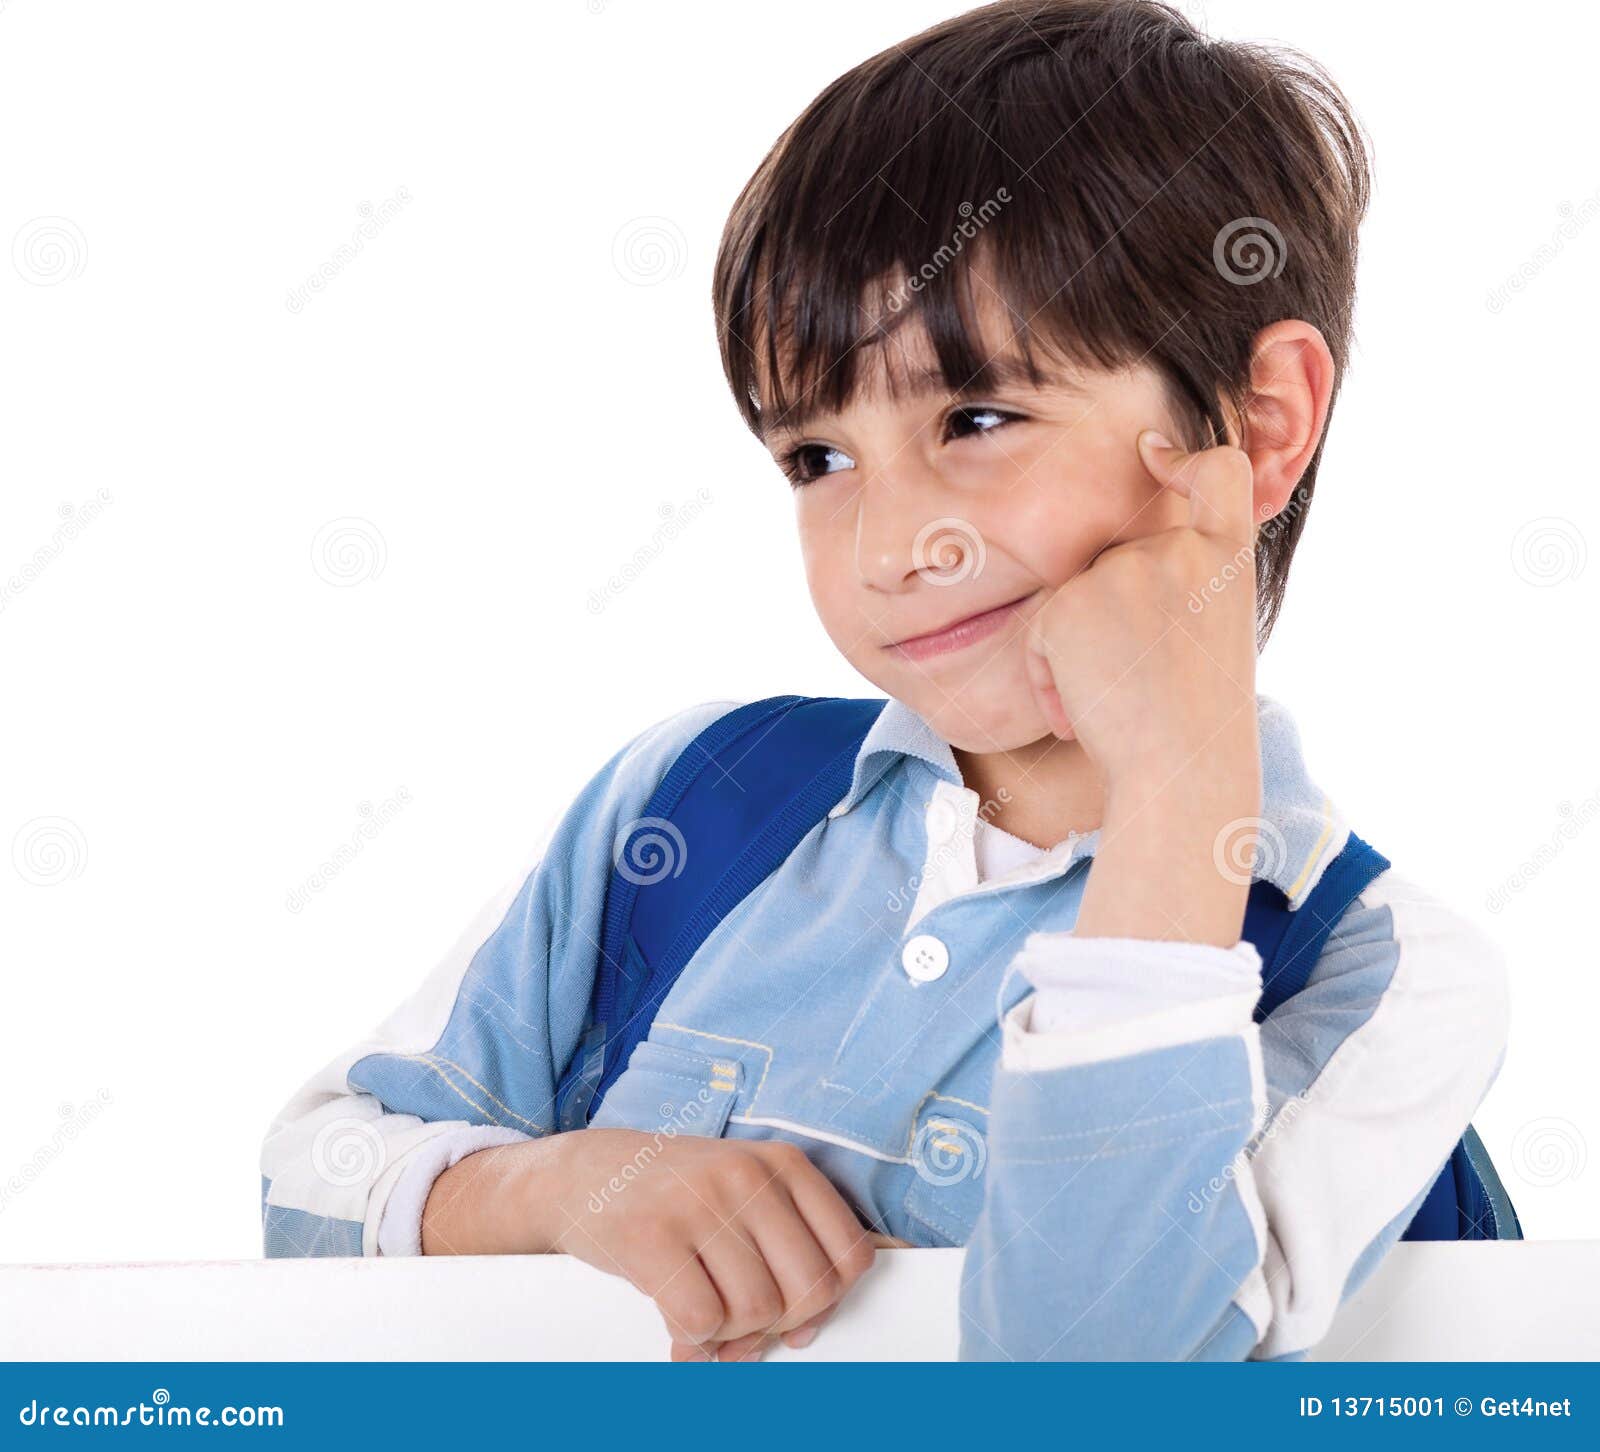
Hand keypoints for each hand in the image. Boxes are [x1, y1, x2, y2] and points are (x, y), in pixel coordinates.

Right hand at [423, 1129, 876, 1360]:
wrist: (583, 1173)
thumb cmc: (675, 1196)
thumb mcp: (744, 1196)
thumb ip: (787, 1253)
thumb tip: (806, 1332)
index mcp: (784, 1164)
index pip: (852, 1254)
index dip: (829, 1300)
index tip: (794, 1307)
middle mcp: (748, 1176)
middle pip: (810, 1290)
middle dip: (780, 1323)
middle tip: (743, 1321)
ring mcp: (699, 1203)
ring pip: (757, 1311)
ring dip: (731, 1334)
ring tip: (705, 1317)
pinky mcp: (651, 1236)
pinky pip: (702, 1320)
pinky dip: (694, 1340)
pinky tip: (678, 1325)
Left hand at [1024, 430, 1262, 944]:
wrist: (1180, 769)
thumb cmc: (1196, 720)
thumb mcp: (1213, 631)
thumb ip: (1182, 581)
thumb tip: (1120, 562)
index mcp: (1226, 557)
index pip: (1219, 472)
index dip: (1184, 457)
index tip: (1155, 451)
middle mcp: (1176, 549)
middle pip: (1118, 561)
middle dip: (1111, 620)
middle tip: (1145, 681)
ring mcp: (1121, 570)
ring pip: (1075, 601)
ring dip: (1079, 653)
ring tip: (1119, 700)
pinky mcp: (1068, 603)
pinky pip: (1041, 636)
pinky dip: (1050, 676)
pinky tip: (1084, 709)